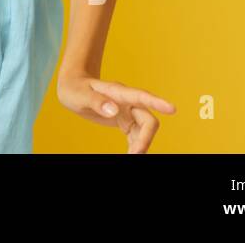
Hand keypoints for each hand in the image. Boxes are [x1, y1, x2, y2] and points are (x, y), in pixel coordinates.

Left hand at [57, 72, 175, 153]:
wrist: (73, 87)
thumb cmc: (76, 88)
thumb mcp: (80, 95)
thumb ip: (96, 101)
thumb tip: (113, 110)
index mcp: (118, 92)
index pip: (141, 96)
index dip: (157, 102)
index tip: (172, 109)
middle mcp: (127, 101)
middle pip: (147, 120)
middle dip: (146, 138)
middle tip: (135, 154)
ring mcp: (128, 111)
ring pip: (144, 130)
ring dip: (142, 144)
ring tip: (131, 157)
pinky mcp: (124, 120)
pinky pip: (136, 134)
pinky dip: (136, 145)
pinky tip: (131, 153)